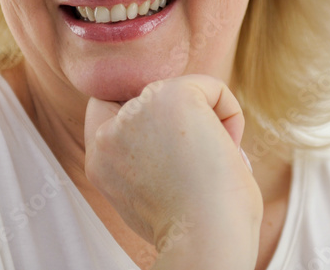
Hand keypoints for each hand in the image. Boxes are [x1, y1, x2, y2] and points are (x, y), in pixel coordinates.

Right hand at [84, 75, 261, 267]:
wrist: (205, 241)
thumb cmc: (195, 228)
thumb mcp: (152, 190)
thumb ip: (145, 155)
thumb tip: (176, 131)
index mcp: (100, 160)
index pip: (106, 110)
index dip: (144, 122)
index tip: (173, 155)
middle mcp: (109, 134)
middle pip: (150, 98)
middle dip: (178, 123)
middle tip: (197, 164)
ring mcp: (137, 111)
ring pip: (180, 90)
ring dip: (204, 119)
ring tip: (211, 159)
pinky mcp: (172, 96)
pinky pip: (211, 87)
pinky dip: (229, 111)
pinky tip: (227, 146)